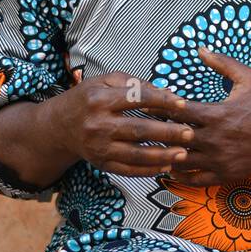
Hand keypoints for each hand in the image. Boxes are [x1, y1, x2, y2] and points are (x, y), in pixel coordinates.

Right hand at [48, 71, 197, 176]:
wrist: (59, 126)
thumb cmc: (88, 98)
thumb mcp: (105, 81)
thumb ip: (134, 83)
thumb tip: (167, 92)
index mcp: (99, 99)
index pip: (136, 99)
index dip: (161, 101)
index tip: (182, 104)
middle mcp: (98, 124)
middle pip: (138, 129)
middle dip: (167, 132)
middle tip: (190, 133)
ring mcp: (99, 147)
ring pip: (135, 154)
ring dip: (162, 155)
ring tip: (183, 153)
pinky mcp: (101, 164)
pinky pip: (128, 170)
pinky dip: (148, 170)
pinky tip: (166, 166)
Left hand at [165, 45, 250, 186]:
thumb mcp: (250, 78)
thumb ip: (223, 63)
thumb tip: (200, 49)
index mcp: (216, 114)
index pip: (177, 111)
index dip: (161, 107)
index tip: (151, 105)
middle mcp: (214, 139)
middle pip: (173, 137)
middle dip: (159, 131)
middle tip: (146, 127)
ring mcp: (219, 159)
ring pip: (180, 160)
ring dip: (166, 153)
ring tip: (155, 147)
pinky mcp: (225, 174)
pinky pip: (194, 179)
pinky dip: (180, 174)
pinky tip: (173, 167)